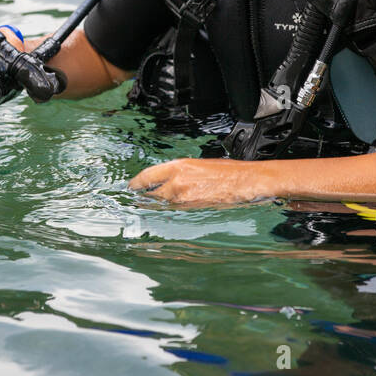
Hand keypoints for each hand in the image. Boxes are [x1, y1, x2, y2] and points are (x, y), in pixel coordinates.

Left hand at [129, 157, 284, 206]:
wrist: (245, 182)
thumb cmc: (227, 171)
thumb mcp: (198, 165)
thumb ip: (180, 173)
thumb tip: (168, 180)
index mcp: (178, 166)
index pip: (147, 176)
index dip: (136, 184)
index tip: (131, 187)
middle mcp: (177, 182)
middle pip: (152, 194)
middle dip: (147, 197)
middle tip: (142, 200)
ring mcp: (184, 198)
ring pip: (164, 204)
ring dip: (162, 204)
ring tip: (164, 203)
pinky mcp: (193, 209)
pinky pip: (177, 210)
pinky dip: (175, 209)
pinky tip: (179, 206)